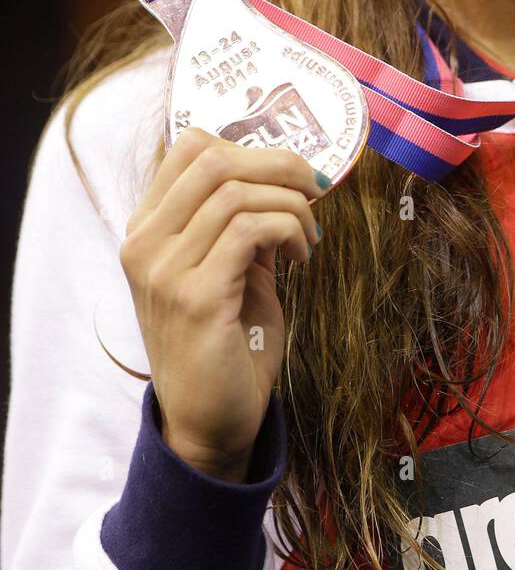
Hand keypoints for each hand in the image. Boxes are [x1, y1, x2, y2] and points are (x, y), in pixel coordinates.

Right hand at [120, 127, 323, 475]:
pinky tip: (302, 256)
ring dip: (291, 206)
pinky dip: (289, 230)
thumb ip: (245, 221)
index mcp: (147, 228)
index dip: (250, 147)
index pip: (188, 146)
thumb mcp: (233, 269)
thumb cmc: (226, 344)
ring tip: (309, 237)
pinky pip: (251, 231)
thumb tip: (288, 176)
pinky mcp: (195, 297)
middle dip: (279, 163)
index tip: (290, 173)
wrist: (210, 423)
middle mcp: (144, 243)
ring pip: (237, 193)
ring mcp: (163, 270)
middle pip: (213, 158)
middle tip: (314, 189)